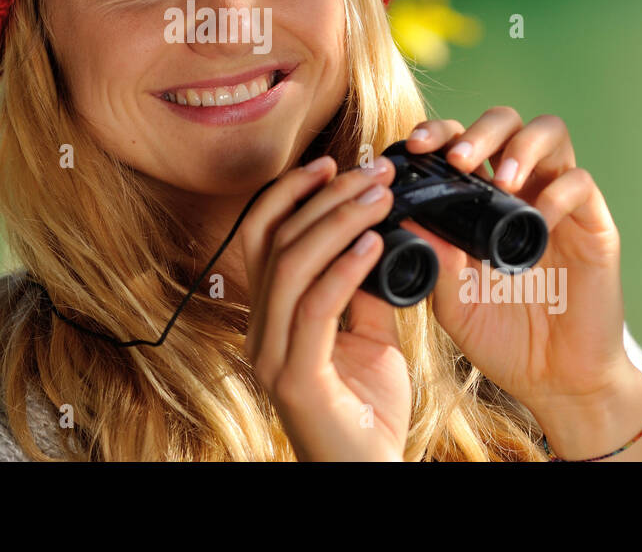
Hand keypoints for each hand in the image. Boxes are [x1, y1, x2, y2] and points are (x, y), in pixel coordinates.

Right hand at [241, 155, 409, 461]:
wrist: (369, 478)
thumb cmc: (369, 414)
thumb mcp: (370, 339)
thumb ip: (366, 292)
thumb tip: (380, 238)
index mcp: (270, 319)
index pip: (263, 239)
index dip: (289, 195)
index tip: (331, 164)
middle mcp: (260, 333)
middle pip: (277, 243)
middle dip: (325, 198)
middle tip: (373, 172)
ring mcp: (273, 357)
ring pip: (292, 267)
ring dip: (339, 222)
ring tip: (381, 196)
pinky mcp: (296, 379)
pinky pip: (316, 309)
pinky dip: (344, 269)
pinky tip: (375, 244)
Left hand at [400, 108, 641, 448]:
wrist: (554, 381)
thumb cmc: (501, 337)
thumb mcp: (454, 302)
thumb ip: (435, 262)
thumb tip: (410, 217)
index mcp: (480, 199)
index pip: (461, 141)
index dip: (439, 132)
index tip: (415, 146)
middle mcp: (521, 189)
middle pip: (506, 121)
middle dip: (479, 130)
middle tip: (458, 160)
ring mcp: (559, 202)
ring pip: (551, 134)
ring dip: (521, 146)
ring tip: (501, 180)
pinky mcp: (594, 225)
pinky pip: (580, 183)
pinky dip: (557, 192)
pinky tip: (537, 216)